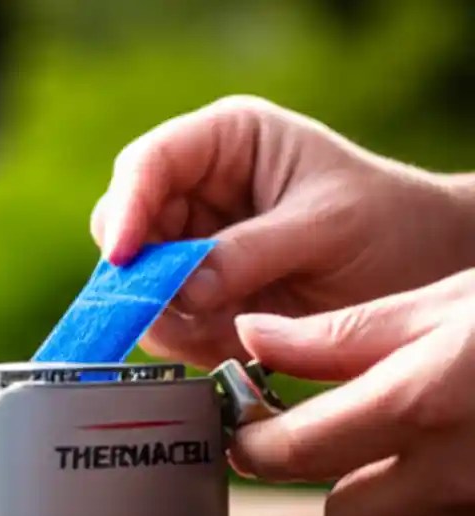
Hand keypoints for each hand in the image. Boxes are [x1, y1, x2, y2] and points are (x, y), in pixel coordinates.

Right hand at [90, 95, 474, 368]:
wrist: (423, 271)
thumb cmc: (388, 224)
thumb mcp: (327, 228)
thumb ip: (249, 253)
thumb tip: (180, 289)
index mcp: (224, 143)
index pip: (149, 164)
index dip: (126, 209)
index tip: (122, 258)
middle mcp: (195, 191)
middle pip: (123, 228)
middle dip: (139, 273)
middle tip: (164, 310)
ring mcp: (191, 246)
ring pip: (134, 283)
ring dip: (165, 316)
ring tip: (223, 332)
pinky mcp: (196, 296)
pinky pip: (164, 323)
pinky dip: (188, 341)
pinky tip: (233, 342)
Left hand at [228, 269, 474, 515]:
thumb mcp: (442, 302)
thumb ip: (339, 335)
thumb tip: (252, 336)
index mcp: (420, 403)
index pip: (293, 454)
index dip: (257, 445)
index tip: (250, 431)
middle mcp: (459, 473)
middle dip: (336, 482)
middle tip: (354, 434)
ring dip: (400, 505)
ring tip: (435, 444)